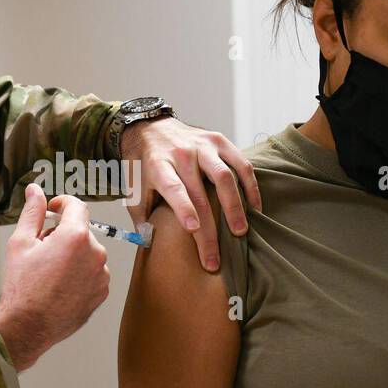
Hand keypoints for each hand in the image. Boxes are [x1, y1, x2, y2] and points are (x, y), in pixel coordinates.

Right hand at [0, 184, 109, 371]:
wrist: (29, 326)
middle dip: (62, 234)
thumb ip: (33, 212)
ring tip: (49, 272)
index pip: (77, 206)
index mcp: (75, 236)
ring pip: (87, 253)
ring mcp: (101, 275)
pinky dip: (79, 274)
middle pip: (80, 231)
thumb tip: (35, 191)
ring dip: (72, 255)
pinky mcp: (101, 292)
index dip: (62, 203)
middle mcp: (95, 253)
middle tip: (40, 250)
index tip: (53, 209)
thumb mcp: (21, 242)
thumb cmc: (22, 286)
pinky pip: (92, 273)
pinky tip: (59, 285)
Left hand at [119, 118, 261, 272]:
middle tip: (214, 259)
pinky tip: (255, 207)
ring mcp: (203, 146)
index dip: (184, 208)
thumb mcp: (133, 189)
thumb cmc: (143, 166)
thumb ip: (140, 217)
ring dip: (234, 206)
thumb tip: (149, 245)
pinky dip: (250, 186)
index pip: (173, 188)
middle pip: (200, 194)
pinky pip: (240, 164)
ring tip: (240, 231)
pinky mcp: (219, 141)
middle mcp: (182, 155)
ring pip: (225, 177)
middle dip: (209, 230)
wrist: (150, 128)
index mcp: (158, 166)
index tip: (194, 228)